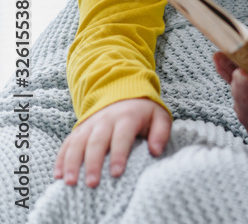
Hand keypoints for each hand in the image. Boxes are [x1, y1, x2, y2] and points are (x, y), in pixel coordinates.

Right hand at [53, 98, 170, 187]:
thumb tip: (156, 151)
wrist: (123, 92)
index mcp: (127, 117)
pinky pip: (67, 143)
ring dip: (72, 163)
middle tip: (92, 183)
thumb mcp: (159, 117)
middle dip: (93, 163)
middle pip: (97, 142)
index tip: (116, 173)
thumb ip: (161, 133)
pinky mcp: (79, 129)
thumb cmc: (144, 112)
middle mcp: (106, 120)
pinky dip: (61, 159)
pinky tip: (58, 175)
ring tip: (70, 182)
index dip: (118, 155)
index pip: (121, 137)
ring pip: (78, 143)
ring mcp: (90, 124)